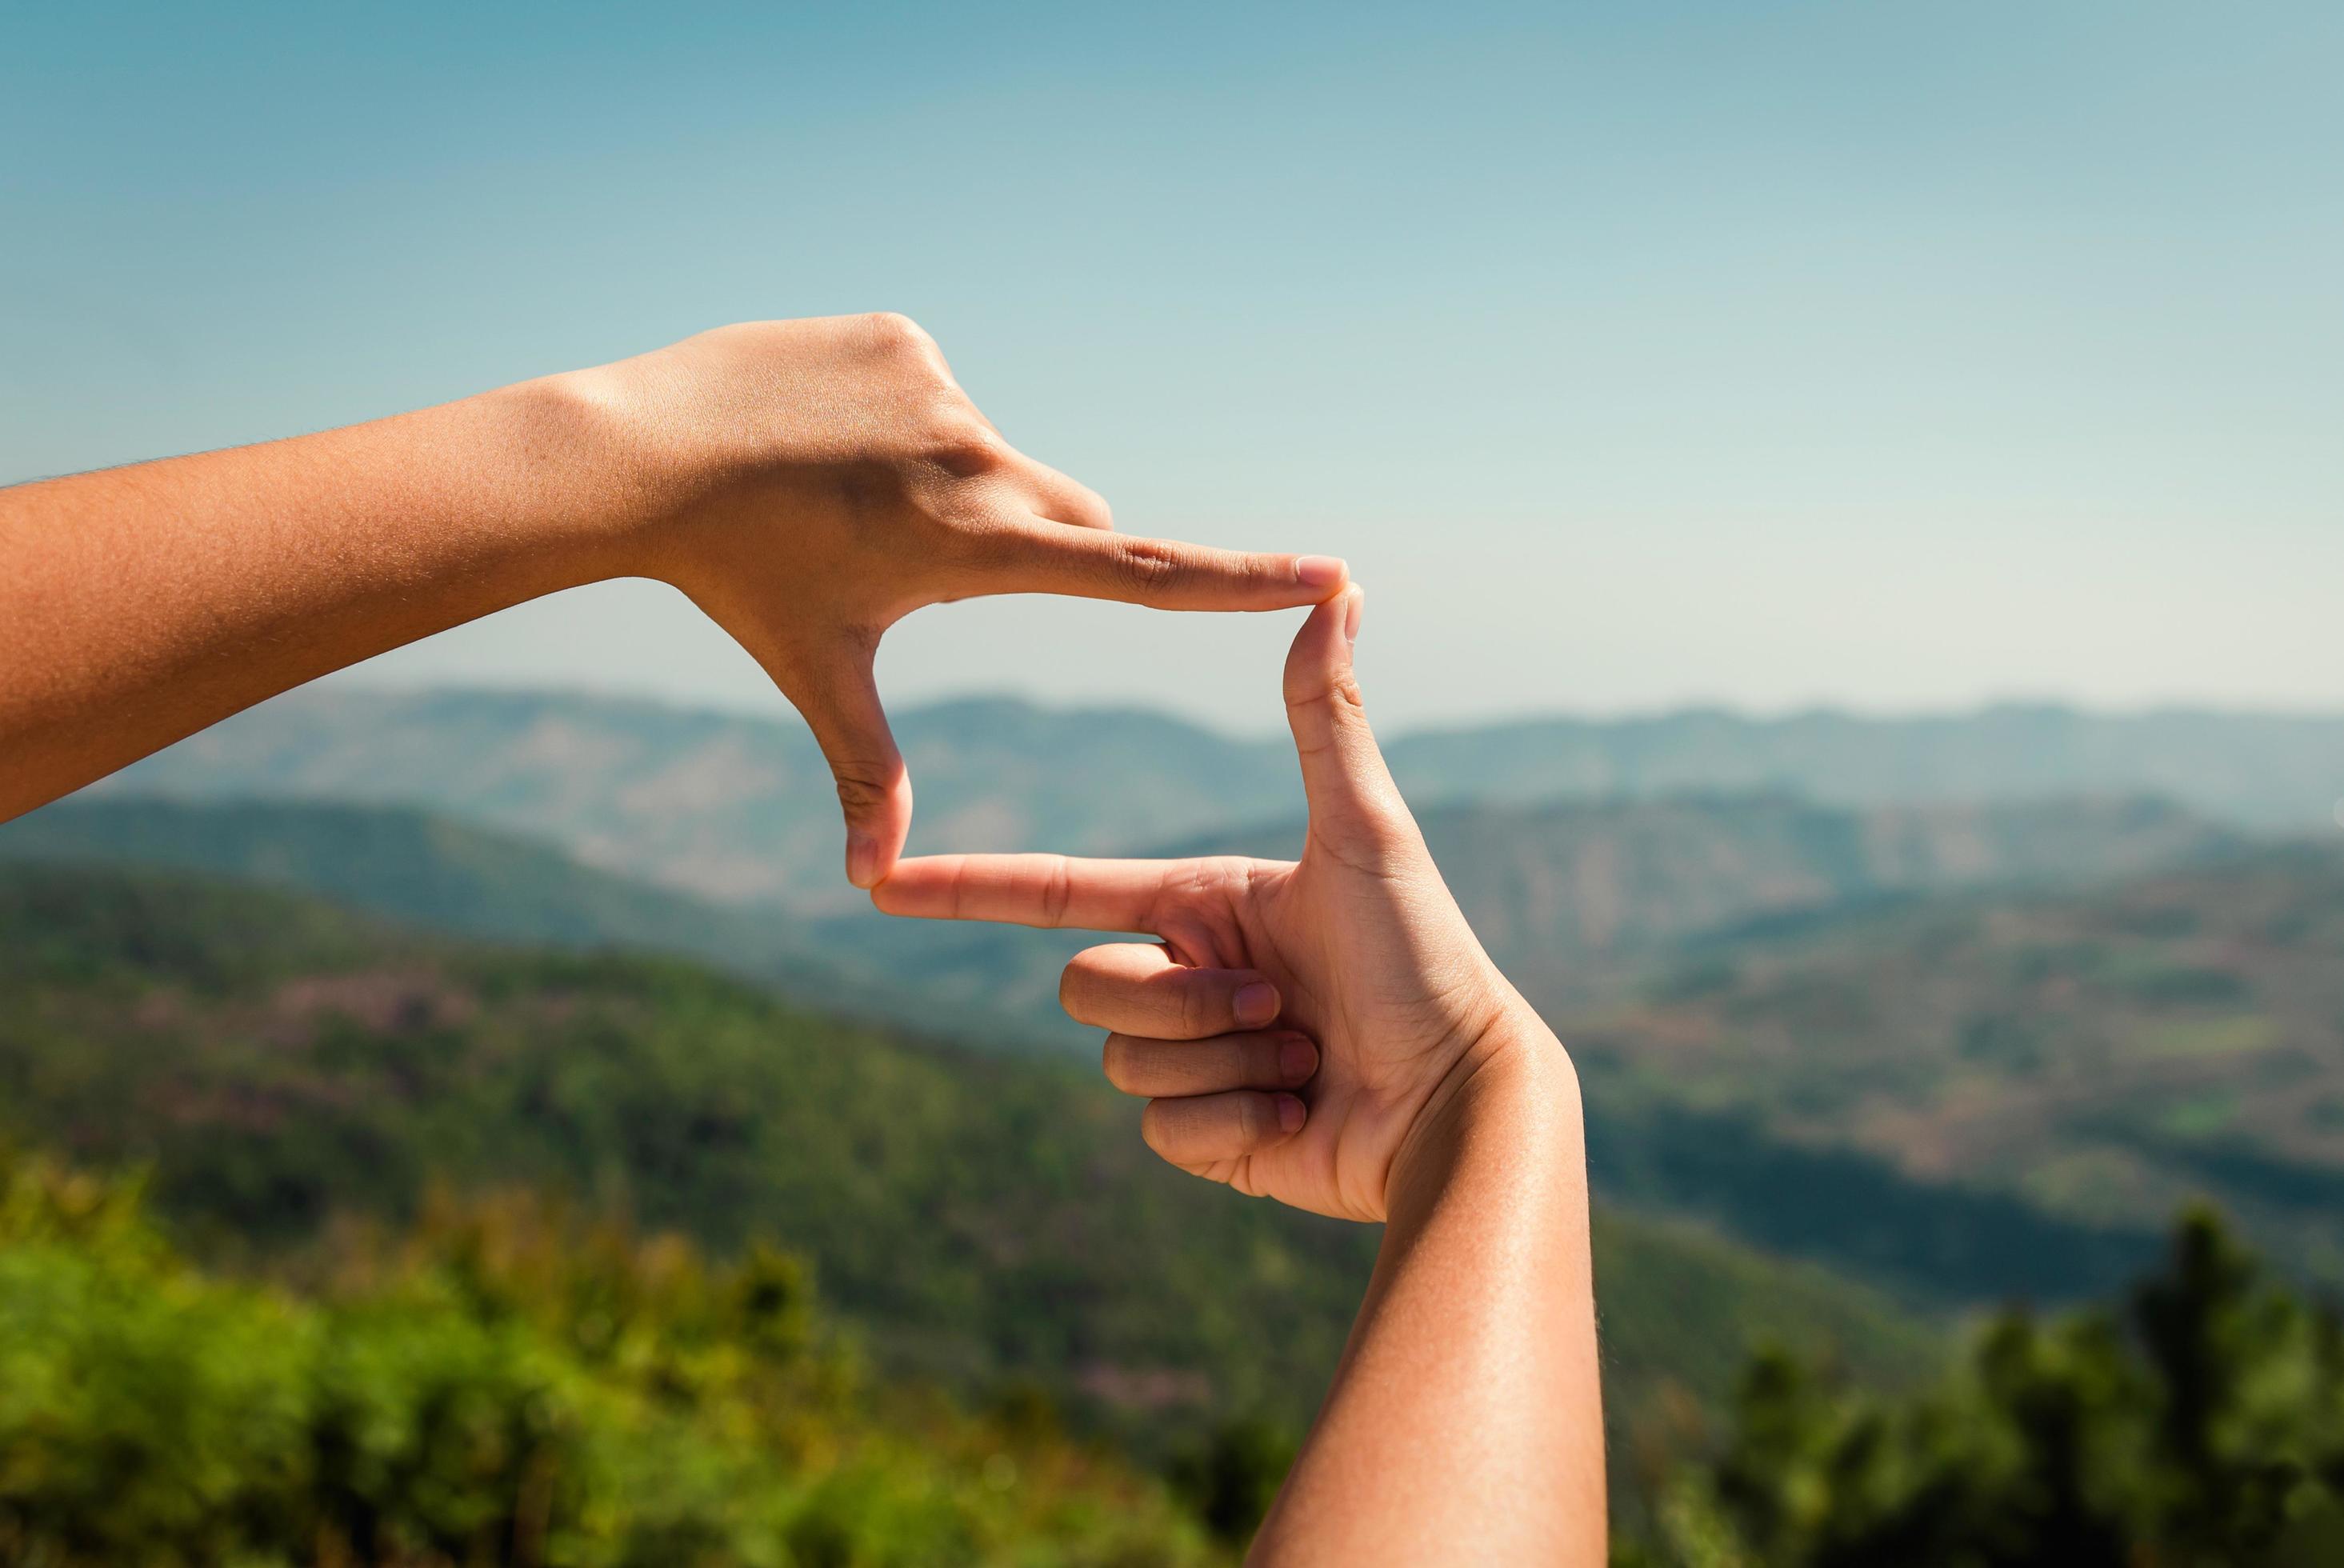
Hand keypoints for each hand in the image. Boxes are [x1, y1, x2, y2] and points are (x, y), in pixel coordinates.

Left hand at [565, 314, 1347, 886]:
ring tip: (845, 501)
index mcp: (976, 547)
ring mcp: (942, 388)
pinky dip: (908, 428)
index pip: (1135, 573)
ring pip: (994, 458)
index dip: (1237, 582)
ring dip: (951, 490)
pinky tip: (826, 439)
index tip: (1326, 573)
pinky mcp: (907, 338)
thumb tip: (872, 885)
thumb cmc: (740, 578)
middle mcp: (978, 460)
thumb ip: (867, 773)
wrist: (644, 453)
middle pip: (1070, 521)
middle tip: (925, 565)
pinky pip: (940, 396)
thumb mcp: (819, 675)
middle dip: (1039, 554)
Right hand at [871, 587, 1560, 1222]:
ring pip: (1120, 1059)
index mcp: (1203, 902)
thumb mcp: (1364, 833)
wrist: (1458, 1104)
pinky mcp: (1208, 1137)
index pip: (1060, 888)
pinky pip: (1159, 1130)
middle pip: (1086, 984)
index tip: (878, 881)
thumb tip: (1340, 583)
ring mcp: (1194, 1060)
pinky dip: (1232, 1124)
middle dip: (1183, 1000)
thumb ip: (1326, 716)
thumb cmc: (1424, 959)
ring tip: (1303, 1056)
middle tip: (1283, 1007)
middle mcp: (1190, 975)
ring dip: (1220, 1060)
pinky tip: (1300, 1113)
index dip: (967, 886)